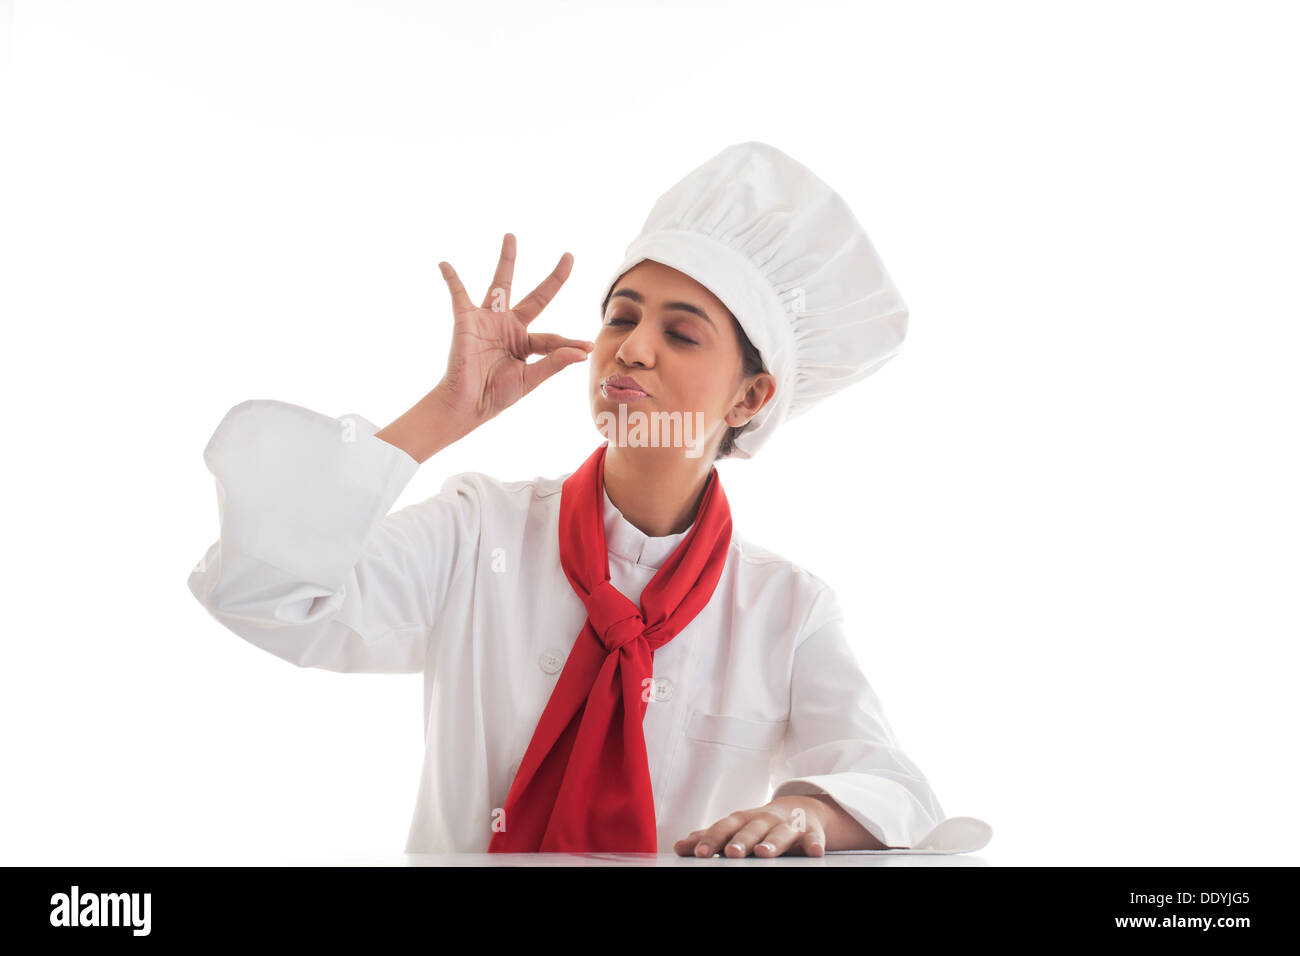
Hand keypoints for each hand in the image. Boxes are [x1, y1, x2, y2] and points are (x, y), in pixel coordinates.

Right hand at [435, 233, 592, 425]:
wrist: (467, 405)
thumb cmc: (496, 396)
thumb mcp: (529, 380)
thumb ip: (553, 363)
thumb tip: (582, 353)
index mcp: (526, 343)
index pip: (552, 337)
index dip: (569, 343)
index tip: (587, 347)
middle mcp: (510, 327)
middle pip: (537, 297)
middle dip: (554, 278)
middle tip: (569, 256)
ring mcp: (489, 321)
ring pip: (501, 284)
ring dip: (507, 261)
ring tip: (511, 237)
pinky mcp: (466, 321)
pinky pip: (458, 295)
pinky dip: (451, 279)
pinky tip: (445, 264)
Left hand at [673, 796, 830, 857]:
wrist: (799, 809)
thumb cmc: (759, 825)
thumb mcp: (736, 829)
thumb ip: (710, 838)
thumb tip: (679, 847)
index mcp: (744, 820)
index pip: (725, 828)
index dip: (712, 839)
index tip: (699, 853)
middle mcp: (765, 819)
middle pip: (752, 829)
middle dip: (742, 841)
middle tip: (731, 854)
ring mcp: (788, 824)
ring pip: (781, 833)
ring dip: (773, 842)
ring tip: (764, 853)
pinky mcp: (810, 832)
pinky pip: (813, 837)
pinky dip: (814, 844)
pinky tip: (815, 853)